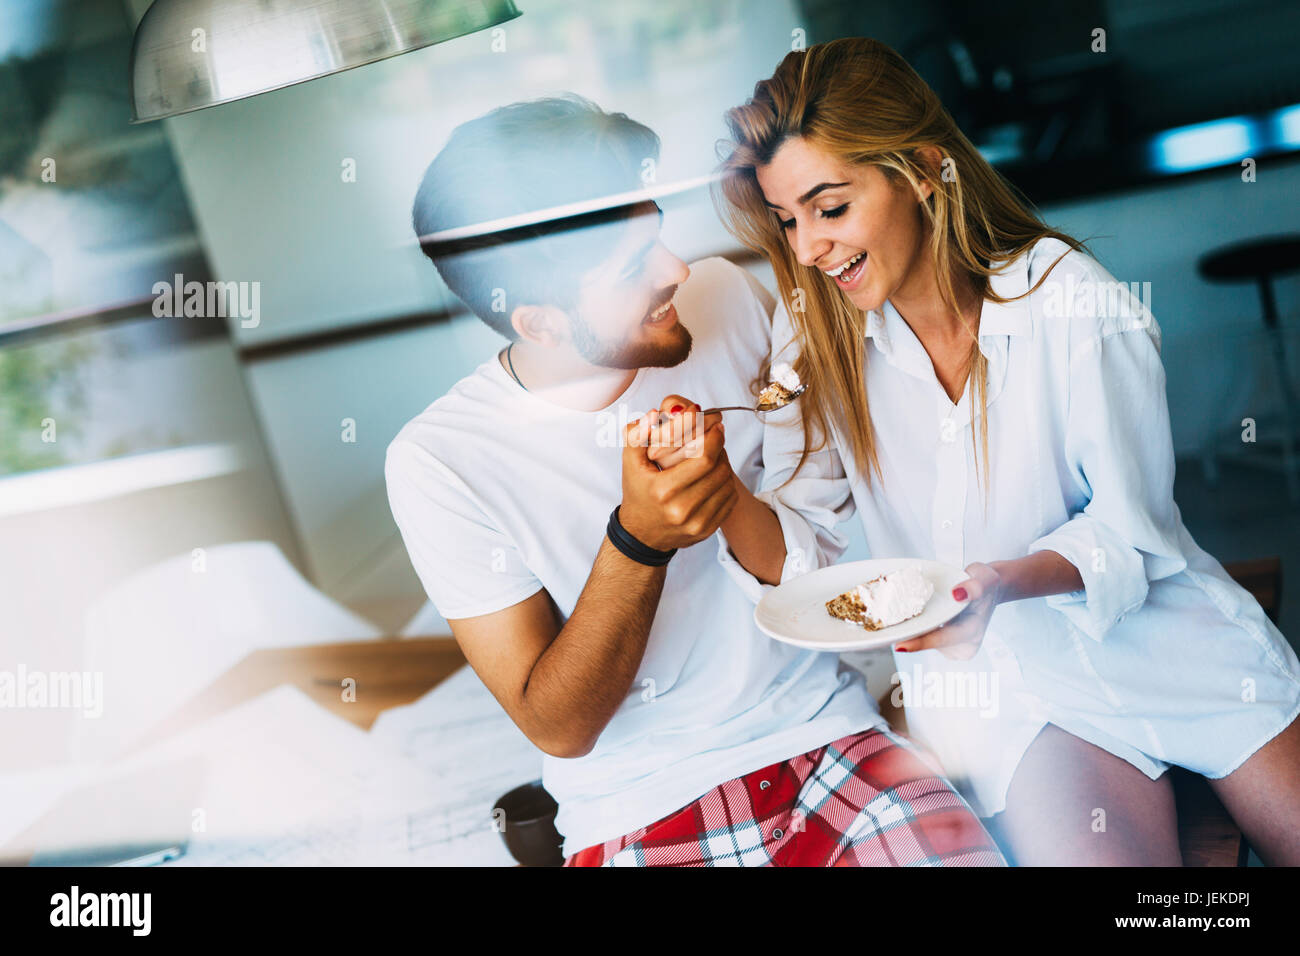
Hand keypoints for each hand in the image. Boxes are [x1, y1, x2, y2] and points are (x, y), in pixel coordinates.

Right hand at [619, 409, 737, 551]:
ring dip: (725, 466)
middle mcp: (682, 509)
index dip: (715, 440)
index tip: (717, 428)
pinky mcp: (707, 530)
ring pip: (727, 485)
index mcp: (663, 490)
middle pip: (719, 471)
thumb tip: (653, 414)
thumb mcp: (630, 463)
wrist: (641, 534)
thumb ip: (638, 435)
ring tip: (715, 457)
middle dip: (721, 450)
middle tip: (716, 440)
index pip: (704, 459)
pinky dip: (726, 485)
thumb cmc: (638, 493)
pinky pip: (730, 500)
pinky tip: (715, 477)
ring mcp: (696, 523)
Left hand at [895, 562, 1001, 660]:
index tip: (899, 646)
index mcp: (973, 633)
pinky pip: (922, 637)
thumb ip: (974, 586)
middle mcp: (963, 646)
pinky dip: (912, 628)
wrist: (985, 589)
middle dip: (907, 636)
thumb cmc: (985, 583)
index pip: (943, 638)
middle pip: (929, 642)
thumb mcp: (984, 577)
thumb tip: (958, 593)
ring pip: (923, 640)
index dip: (922, 642)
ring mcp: (952, 648)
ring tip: (890, 620)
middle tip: (880, 631)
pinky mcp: (943, 645)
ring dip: (908, 631)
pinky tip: (901, 619)